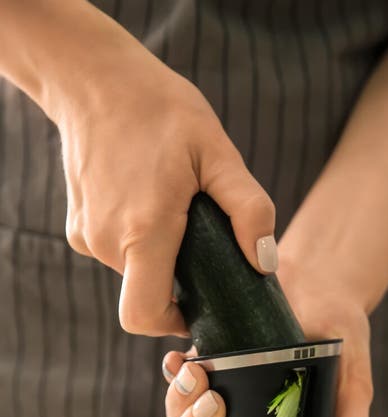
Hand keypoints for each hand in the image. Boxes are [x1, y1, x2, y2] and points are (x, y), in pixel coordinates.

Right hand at [50, 7, 276, 335]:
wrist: (94, 79)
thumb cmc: (161, 110)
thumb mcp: (218, 152)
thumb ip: (248, 209)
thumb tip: (265, 263)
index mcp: (143, 232)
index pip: (145, 315)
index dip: (174, 322)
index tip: (198, 306)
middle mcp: (106, 241)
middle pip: (146, 294)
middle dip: (177, 282)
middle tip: (200, 243)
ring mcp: (87, 235)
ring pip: (132, 274)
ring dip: (159, 257)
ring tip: (174, 210)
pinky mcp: (77, 227)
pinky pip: (115, 253)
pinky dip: (137, 241)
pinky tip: (147, 201)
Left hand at [163, 242, 372, 416]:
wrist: (324, 283)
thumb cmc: (341, 342)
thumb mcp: (352, 388)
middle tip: (214, 404)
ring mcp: (220, 395)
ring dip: (181, 403)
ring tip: (198, 374)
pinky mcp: (205, 363)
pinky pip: (177, 379)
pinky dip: (174, 372)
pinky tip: (181, 358)